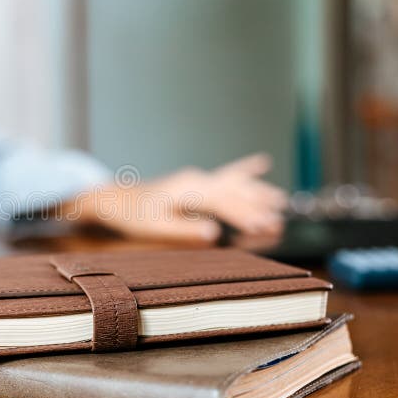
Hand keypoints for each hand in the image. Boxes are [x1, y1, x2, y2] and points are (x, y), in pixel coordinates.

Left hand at [70, 153, 286, 243]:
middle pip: (234, 191)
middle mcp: (196, 180)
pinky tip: (262, 162)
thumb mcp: (153, 227)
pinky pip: (226, 174)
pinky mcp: (196, 183)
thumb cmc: (132, 215)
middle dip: (257, 206)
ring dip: (258, 191)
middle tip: (278, 222)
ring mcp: (197, 179)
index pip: (223, 202)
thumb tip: (213, 234)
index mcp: (187, 189)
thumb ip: (183, 230)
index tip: (263, 226)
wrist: (116, 199)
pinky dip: (245, 170)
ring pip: (234, 182)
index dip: (244, 214)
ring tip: (282, 201)